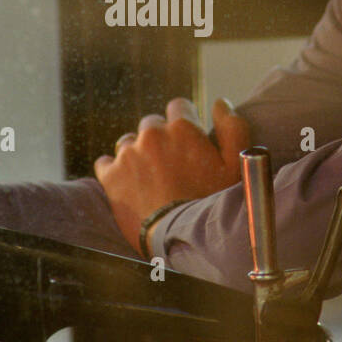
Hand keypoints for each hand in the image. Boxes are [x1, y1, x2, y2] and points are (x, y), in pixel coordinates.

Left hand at [94, 97, 250, 253]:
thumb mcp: (236, 165)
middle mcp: (151, 134)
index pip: (179, 106)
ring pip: (128, 142)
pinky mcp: (110, 175)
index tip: (187, 141)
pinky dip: (113, 170)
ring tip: (149, 179)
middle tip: (170, 166)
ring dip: (137, 154)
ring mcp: (128, 154)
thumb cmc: (212, 203)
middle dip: (160, 139)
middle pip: (152, 124)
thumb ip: (232, 128)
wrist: (179, 238)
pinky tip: (127, 185)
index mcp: (182, 128)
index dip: (184, 122)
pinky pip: (105, 162)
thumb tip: (220, 102)